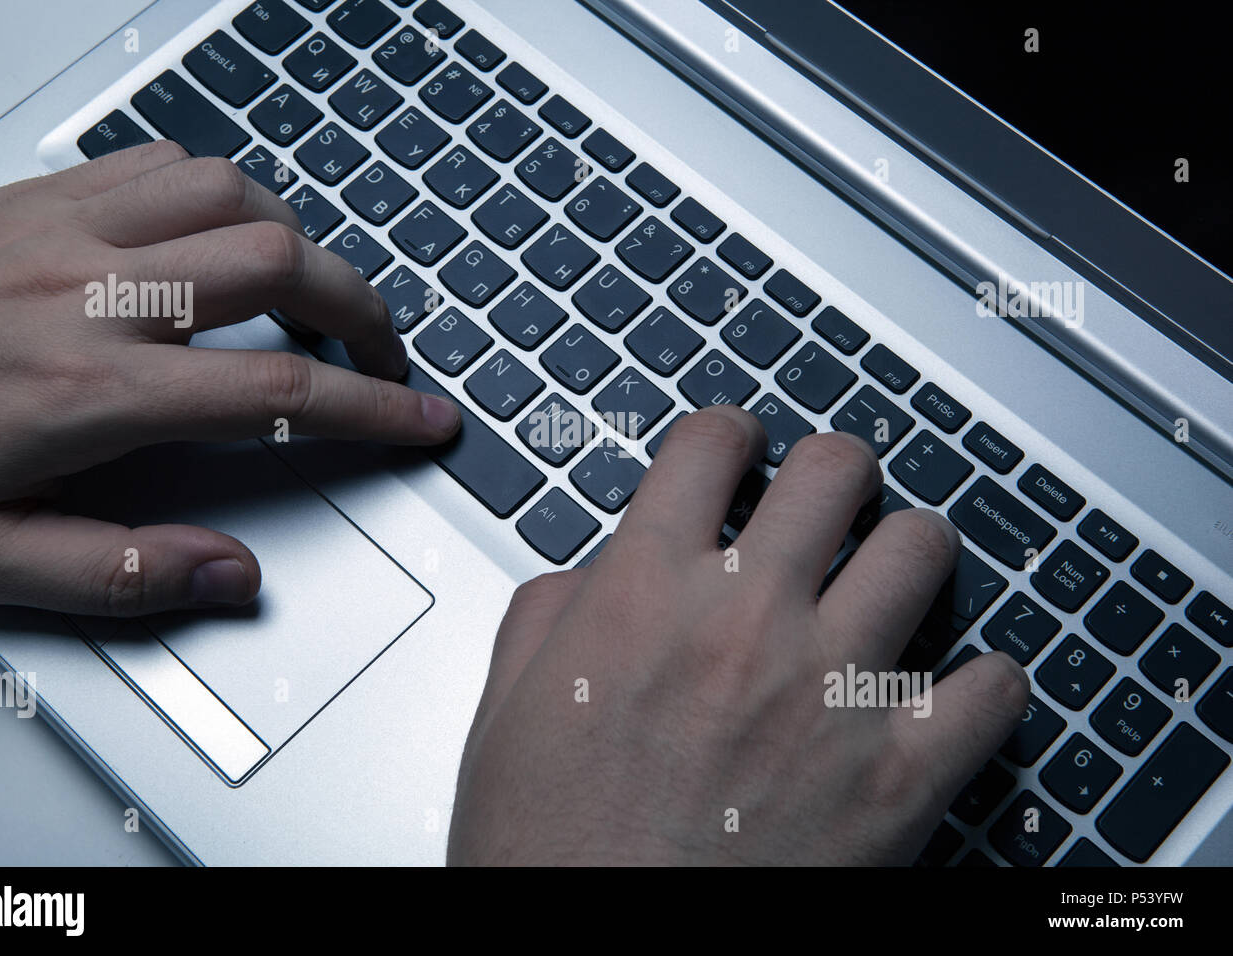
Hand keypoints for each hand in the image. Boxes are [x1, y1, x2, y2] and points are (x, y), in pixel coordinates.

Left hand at [0, 141, 458, 615]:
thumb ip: (120, 574)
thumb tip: (229, 574)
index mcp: (89, 394)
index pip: (278, 394)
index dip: (375, 409)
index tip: (423, 418)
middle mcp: (88, 295)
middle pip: (282, 267)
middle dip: (363, 311)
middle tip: (382, 356)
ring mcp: (61, 230)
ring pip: (234, 195)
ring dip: (299, 242)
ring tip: (311, 294)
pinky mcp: (33, 195)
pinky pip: (162, 163)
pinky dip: (224, 194)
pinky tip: (224, 236)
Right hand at [448, 407, 1026, 864]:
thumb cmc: (545, 850)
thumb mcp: (506, 708)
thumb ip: (552, 611)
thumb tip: (598, 572)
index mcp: (642, 592)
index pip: (708, 443)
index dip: (729, 433)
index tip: (740, 449)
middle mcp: (744, 621)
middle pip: (834, 470)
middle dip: (834, 473)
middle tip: (830, 500)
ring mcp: (830, 691)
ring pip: (922, 547)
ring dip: (909, 552)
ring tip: (893, 577)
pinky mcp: (896, 777)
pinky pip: (992, 689)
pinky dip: (983, 683)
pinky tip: (953, 693)